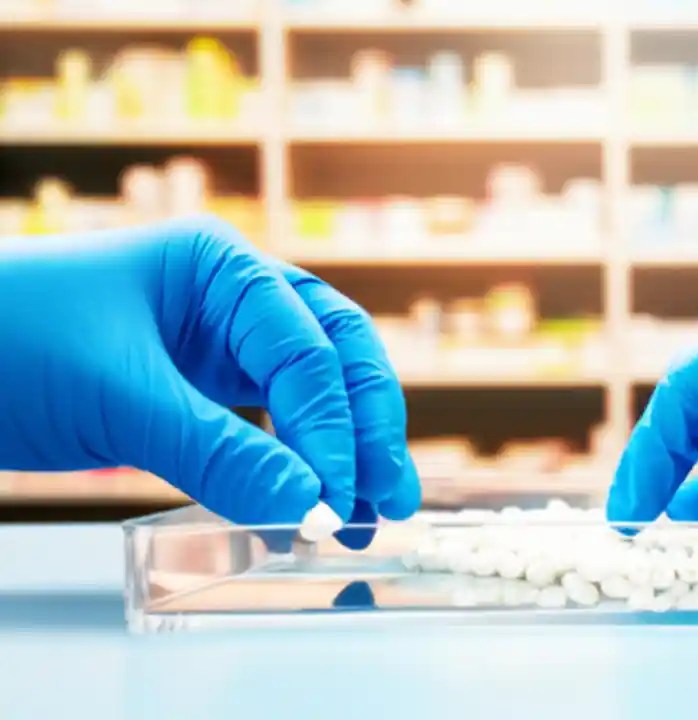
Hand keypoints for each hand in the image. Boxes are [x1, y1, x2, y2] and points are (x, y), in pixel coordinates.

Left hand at [0, 217, 419, 534]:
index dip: (332, 427)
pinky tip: (311, 494)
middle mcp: (232, 296)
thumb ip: (216, 451)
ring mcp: (215, 340)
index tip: (336, 498)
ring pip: (312, 388)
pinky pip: (268, 417)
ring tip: (369, 510)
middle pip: (336, 356)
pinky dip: (295, 456)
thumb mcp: (117, 397)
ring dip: (345, 444)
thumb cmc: (5, 341)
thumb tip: (309, 508)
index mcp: (220, 267)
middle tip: (389, 499)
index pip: (308, 350)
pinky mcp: (195, 383)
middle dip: (367, 427)